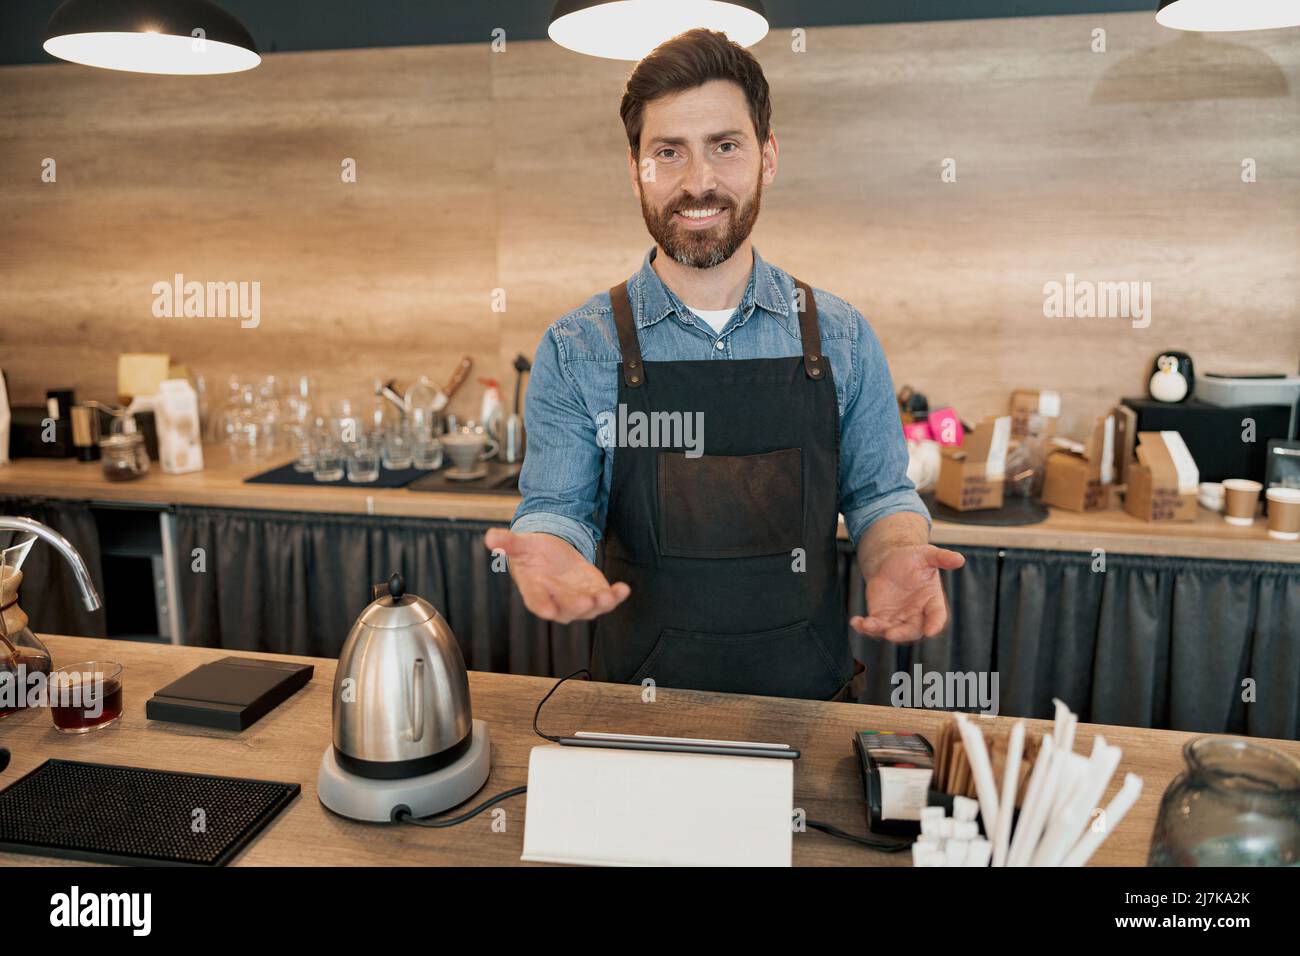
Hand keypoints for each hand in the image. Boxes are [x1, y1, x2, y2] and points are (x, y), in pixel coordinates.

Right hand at [484, 528, 629, 623]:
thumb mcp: (520, 544)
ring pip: (590, 609)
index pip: (537, 602)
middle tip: (584, 602)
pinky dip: (616, 596)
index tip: (548, 610)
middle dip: (576, 606)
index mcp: (535, 591)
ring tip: (608, 596)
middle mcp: (557, 600)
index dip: (543, 605)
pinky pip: (607, 599)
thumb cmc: (532, 554)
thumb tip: (490, 537)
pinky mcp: (594, 593)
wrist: (550, 555)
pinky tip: (624, 589)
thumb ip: (507, 542)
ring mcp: (577, 600)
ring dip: (600, 604)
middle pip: (567, 608)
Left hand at [851, 544, 964, 641]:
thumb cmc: (913, 559)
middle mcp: (916, 614)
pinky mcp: (880, 617)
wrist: (891, 561)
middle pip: (912, 630)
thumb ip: (942, 558)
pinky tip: (856, 622)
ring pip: (891, 631)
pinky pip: (874, 626)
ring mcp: (898, 618)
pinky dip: (864, 627)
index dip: (934, 625)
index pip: (937, 617)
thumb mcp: (927, 555)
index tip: (930, 631)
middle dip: (901, 633)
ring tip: (867, 625)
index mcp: (933, 602)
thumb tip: (960, 559)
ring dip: (879, 631)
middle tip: (891, 634)